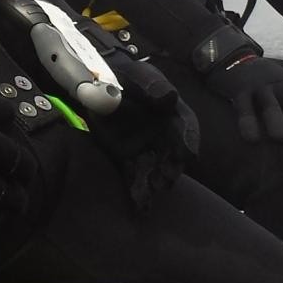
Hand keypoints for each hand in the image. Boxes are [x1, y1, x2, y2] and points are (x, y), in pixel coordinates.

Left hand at [80, 26, 199, 203]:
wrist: (93, 85)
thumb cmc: (120, 76)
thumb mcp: (132, 75)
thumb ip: (148, 85)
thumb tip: (169, 97)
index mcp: (169, 109)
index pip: (185, 125)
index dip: (188, 139)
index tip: (189, 153)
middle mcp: (163, 131)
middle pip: (174, 153)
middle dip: (172, 168)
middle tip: (167, 180)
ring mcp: (146, 146)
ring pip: (156, 167)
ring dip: (155, 182)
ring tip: (151, 193)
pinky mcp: (127, 158)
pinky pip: (135, 176)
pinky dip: (138, 191)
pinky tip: (140, 207)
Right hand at [189, 22, 282, 141]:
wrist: (227, 56)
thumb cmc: (258, 80)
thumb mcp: (278, 85)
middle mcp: (277, 83)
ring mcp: (258, 86)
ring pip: (269, 103)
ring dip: (275, 118)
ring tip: (282, 138)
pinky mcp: (238, 90)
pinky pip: (243, 107)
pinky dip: (247, 121)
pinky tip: (251, 138)